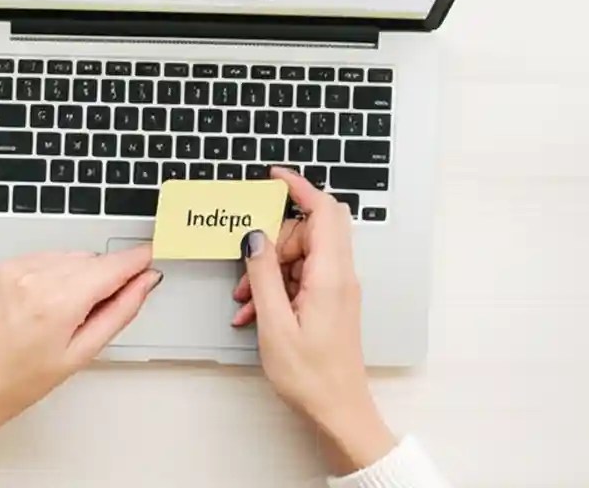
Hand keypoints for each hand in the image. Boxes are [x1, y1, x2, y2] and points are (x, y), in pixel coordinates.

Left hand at [0, 247, 160, 444]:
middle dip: (107, 276)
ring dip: (82, 275)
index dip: (137, 261)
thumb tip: (144, 283)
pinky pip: (49, 258)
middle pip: (94, 259)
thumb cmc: (20, 381)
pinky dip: (59, 273)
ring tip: (67, 314)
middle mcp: (36, 277)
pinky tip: (49, 302)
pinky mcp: (6, 265)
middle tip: (100, 311)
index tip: (151, 258)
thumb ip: (119, 312)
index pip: (112, 266)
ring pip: (73, 256)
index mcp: (58, 302)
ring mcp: (18, 267)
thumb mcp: (81, 354)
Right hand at [234, 167, 395, 473]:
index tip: (274, 178)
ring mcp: (337, 288)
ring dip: (269, 268)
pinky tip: (256, 311)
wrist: (338, 411)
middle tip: (248, 264)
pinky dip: (276, 286)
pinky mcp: (330, 301)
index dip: (300, 188)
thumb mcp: (275, 323)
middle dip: (273, 240)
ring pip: (301, 254)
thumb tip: (255, 236)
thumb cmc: (312, 377)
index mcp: (331, 276)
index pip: (324, 211)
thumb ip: (263, 273)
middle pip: (308, 230)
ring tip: (247, 299)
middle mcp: (340, 276)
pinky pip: (301, 277)